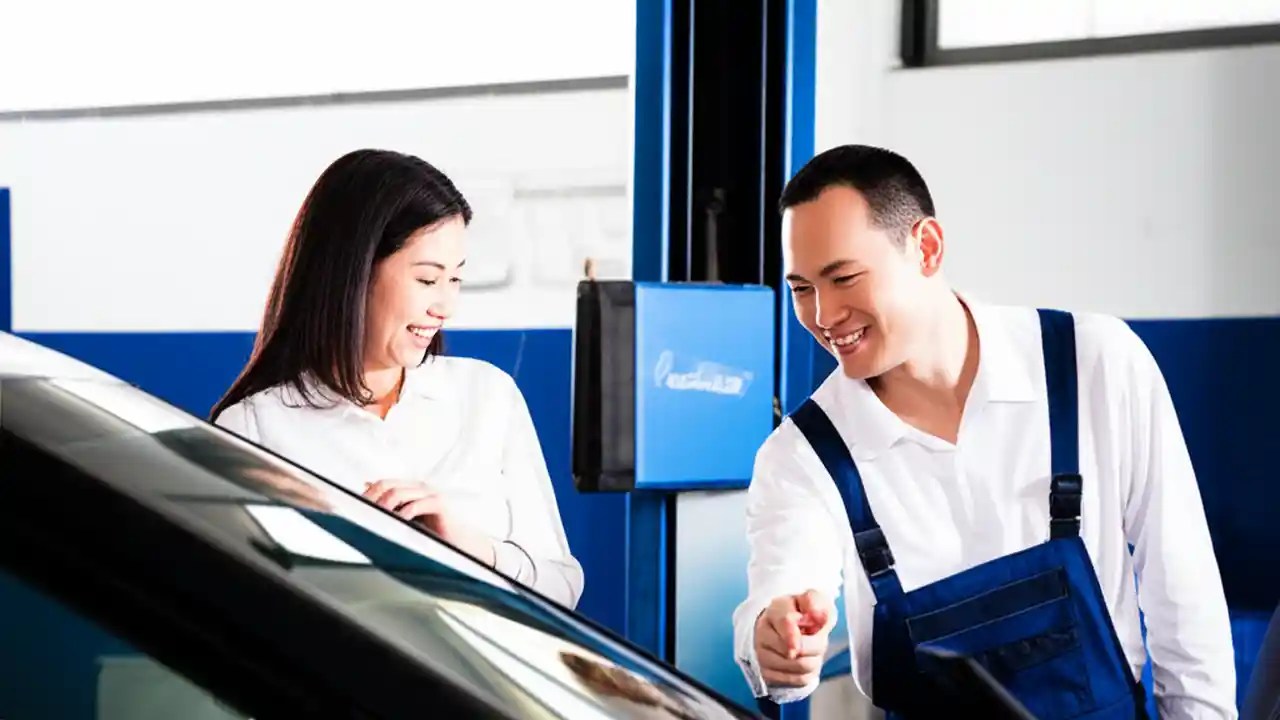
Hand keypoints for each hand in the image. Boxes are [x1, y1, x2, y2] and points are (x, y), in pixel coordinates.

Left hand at [362, 479, 496, 566]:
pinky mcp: (439, 503)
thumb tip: (367, 500)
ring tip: (377, 519)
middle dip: (372, 499)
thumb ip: (391, 509)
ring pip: (399, 492)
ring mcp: (429, 493)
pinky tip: (398, 523)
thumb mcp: (407, 520)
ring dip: (385, 505)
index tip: (354, 507)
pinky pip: (417, 504)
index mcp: (410, 488)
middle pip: (388, 485)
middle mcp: (419, 487)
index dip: (367, 494)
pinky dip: (404, 513)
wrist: (460, 542)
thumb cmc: (433, 532)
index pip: (383, 483)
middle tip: (362, 514)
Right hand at [753, 590, 835, 688]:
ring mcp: (762, 653)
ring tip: (810, 650)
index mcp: (776, 609)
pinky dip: (806, 674)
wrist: (789, 628)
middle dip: (815, 647)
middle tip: (816, 638)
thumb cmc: (803, 613)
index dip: (791, 636)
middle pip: (794, 651)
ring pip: (797, 668)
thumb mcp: (814, 601)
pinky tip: (803, 661)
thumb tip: (820, 615)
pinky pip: (795, 681)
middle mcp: (763, 631)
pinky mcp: (767, 672)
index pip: (783, 623)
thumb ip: (817, 602)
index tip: (796, 648)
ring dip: (812, 661)